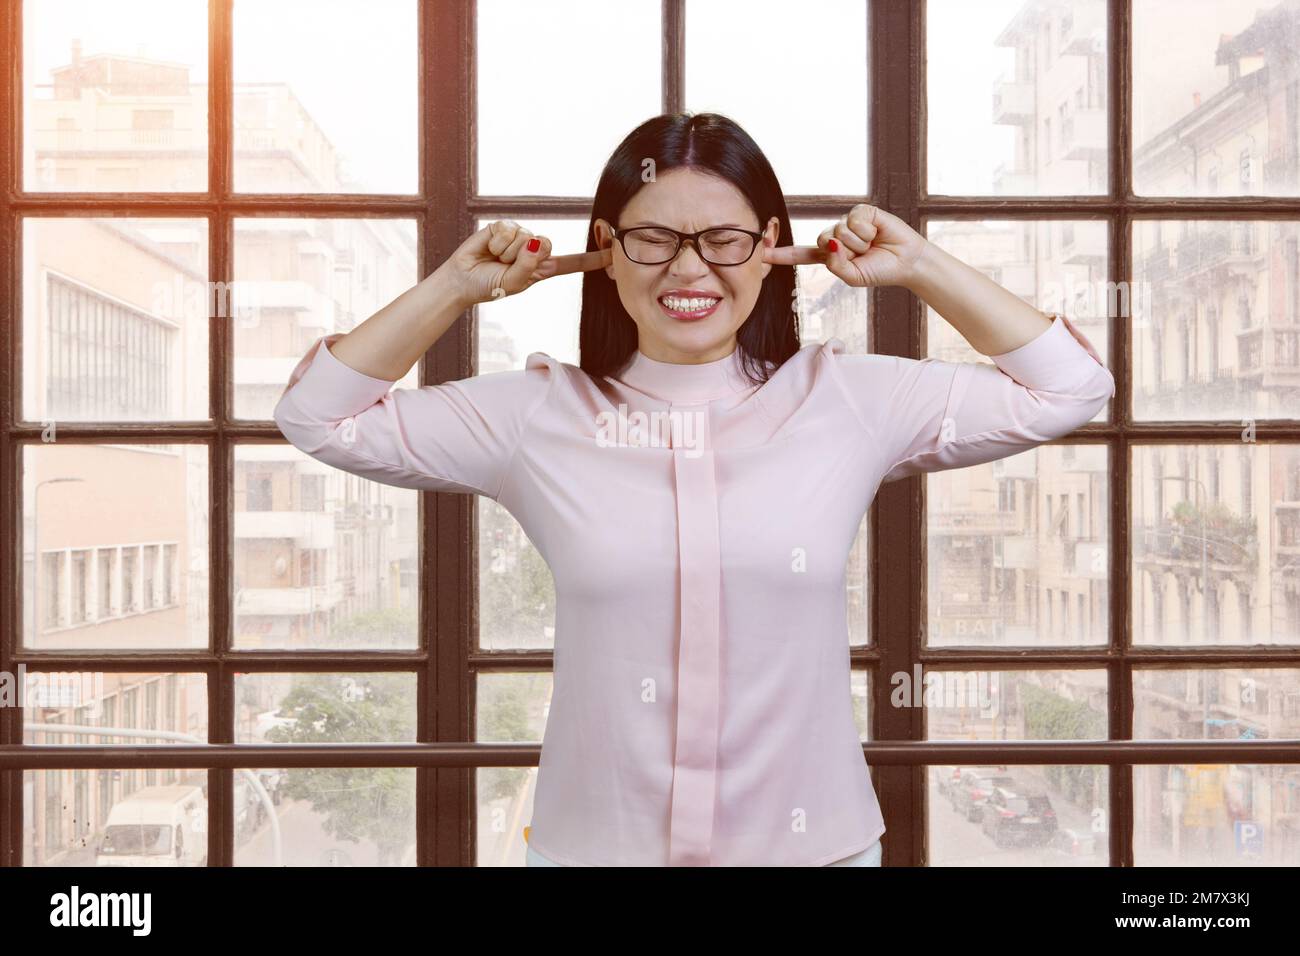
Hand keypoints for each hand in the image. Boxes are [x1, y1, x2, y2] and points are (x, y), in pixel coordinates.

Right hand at [444, 219, 612, 305]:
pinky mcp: (504, 226)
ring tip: (494, 259)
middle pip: (547, 244)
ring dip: (506, 253)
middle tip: (505, 266)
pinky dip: (496, 243)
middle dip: (524, 258)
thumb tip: (535, 241)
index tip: (615, 250)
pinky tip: (488, 248)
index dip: (593, 258)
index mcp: (542, 268)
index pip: (573, 263)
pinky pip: (508, 230)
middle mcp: (534, 249)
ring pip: (525, 237)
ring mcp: (520, 236)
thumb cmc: (489, 286)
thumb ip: (528, 267)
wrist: (461, 280)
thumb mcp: (514, 284)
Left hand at [762, 203, 927, 288]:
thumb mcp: (853, 276)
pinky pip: (853, 220)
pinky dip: (866, 230)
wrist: (906, 261)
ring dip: (858, 242)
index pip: (800, 254)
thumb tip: (831, 244)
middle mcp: (835, 236)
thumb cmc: (879, 270)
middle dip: (845, 251)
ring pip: (838, 231)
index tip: (762, 254)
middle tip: (863, 254)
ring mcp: (847, 222)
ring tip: (872, 245)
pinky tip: (876, 232)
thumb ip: (835, 265)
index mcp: (829, 255)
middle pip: (822, 240)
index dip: (781, 254)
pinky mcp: (861, 211)